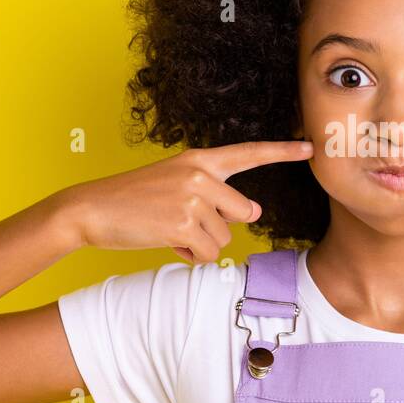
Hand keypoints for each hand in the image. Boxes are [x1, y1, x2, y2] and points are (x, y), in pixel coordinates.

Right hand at [57, 141, 313, 262]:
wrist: (92, 209)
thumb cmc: (134, 200)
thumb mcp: (174, 184)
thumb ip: (214, 193)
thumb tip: (254, 212)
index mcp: (199, 159)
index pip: (248, 154)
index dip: (282, 151)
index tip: (311, 147)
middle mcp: (200, 174)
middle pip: (244, 213)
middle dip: (221, 227)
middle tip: (184, 222)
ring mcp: (193, 199)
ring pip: (226, 237)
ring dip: (201, 243)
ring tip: (168, 228)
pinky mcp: (184, 224)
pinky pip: (208, 253)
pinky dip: (190, 255)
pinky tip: (166, 240)